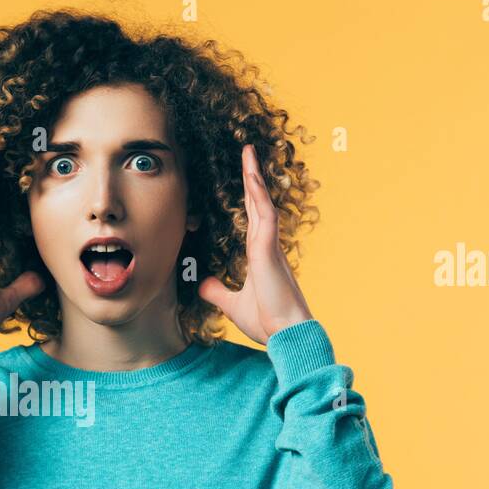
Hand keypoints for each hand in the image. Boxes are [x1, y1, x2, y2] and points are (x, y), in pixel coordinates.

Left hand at [198, 143, 313, 344]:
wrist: (286, 335)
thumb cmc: (267, 321)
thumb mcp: (232, 304)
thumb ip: (217, 291)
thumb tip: (202, 283)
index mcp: (260, 254)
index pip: (252, 217)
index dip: (248, 195)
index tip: (245, 176)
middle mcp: (267, 246)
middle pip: (257, 204)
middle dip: (252, 178)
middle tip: (247, 153)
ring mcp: (270, 247)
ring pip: (262, 205)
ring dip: (254, 180)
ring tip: (248, 156)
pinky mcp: (270, 253)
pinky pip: (266, 219)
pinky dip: (259, 199)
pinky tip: (253, 182)